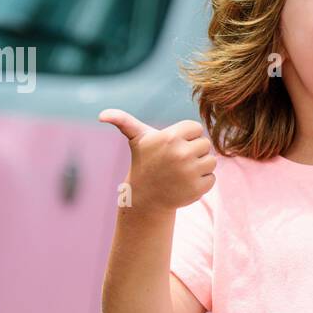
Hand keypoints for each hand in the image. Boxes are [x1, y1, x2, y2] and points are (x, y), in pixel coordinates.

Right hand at [98, 108, 215, 212]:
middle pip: (205, 144)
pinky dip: (202, 182)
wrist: (145, 197)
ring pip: (211, 161)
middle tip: (176, 161)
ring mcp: (190, 172)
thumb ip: (123, 120)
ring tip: (181, 171)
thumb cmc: (144, 162)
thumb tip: (101, 115)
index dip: (187, 136)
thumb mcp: (136, 139)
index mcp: (170, 137)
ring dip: (200, 166)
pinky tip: (185, 183)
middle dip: (194, 151)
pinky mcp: (197, 188)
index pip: (196, 128)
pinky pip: (212, 178)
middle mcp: (181, 153)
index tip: (173, 145)